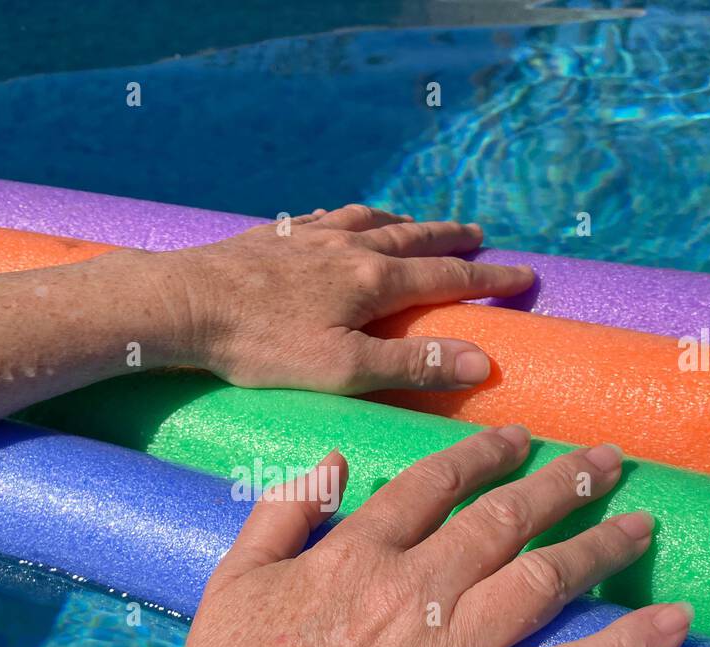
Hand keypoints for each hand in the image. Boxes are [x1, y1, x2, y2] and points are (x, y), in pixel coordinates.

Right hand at [0, 427, 694, 646]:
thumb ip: (282, 510)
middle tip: (606, 461)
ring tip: (641, 522)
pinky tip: (672, 623)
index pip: (433, 483)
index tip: (515, 438)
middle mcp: (414, 592)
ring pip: (544, 581)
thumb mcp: (232, 579)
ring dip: (600, 543)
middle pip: (503, 519)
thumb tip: (332, 459)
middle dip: (561, 482)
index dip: (480, 453)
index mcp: (355, 554)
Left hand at [144, 204, 533, 392]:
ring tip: (419, 224)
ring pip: (370, 220)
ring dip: (403, 222)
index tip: (523, 277)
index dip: (488, 279)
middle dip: (450, 240)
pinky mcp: (274, 236)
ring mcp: (309, 236)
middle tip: (479, 235)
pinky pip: (325, 217)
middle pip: (413, 238)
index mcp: (371, 281)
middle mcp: (347, 247)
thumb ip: (410, 364)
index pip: (446, 278)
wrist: (186, 303)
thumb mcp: (342, 368)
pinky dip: (350, 216)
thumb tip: (480, 360)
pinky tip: (342, 221)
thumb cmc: (261, 346)